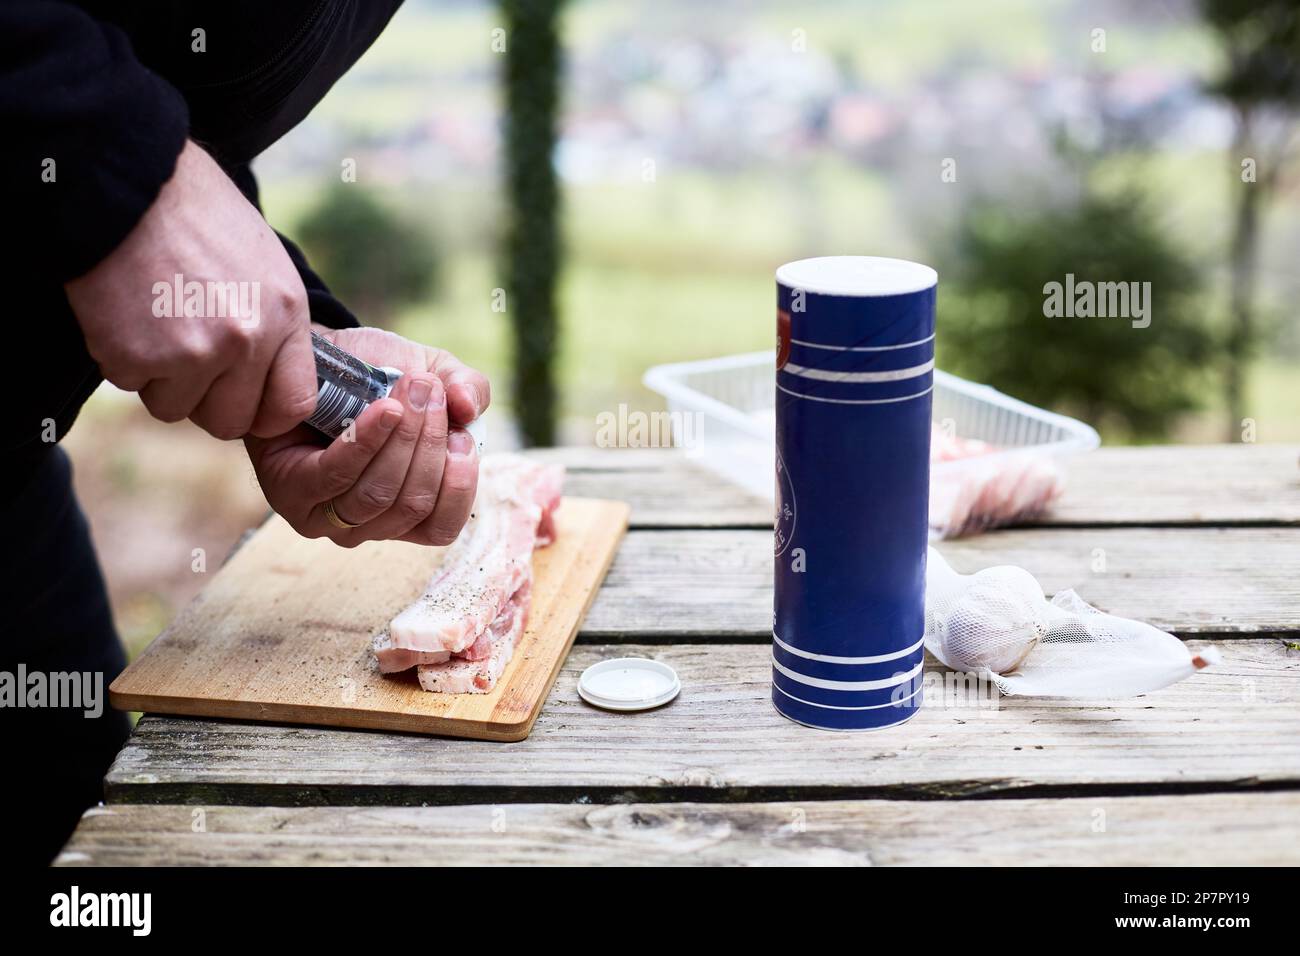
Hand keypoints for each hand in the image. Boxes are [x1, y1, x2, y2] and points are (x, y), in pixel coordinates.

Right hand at [64, 140, 316, 439]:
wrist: (128, 178)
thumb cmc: (198, 216)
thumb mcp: (267, 265)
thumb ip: (275, 327)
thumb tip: (273, 383)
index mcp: (286, 316)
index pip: (293, 406)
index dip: (266, 412)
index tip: (247, 401)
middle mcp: (245, 341)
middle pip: (228, 421)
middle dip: (207, 400)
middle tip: (189, 361)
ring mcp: (190, 352)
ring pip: (173, 407)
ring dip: (161, 378)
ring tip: (156, 322)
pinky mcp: (134, 355)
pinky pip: (129, 383)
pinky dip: (123, 356)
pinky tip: (127, 310)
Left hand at [244, 326, 490, 546]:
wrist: (318, 354)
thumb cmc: (377, 374)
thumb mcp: (434, 373)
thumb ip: (467, 388)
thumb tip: (470, 409)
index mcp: (407, 511)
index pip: (442, 527)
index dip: (459, 485)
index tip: (461, 437)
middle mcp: (368, 523)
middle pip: (412, 504)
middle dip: (429, 445)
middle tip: (431, 392)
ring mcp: (326, 516)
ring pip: (378, 494)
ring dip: (403, 438)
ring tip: (412, 389)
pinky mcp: (293, 491)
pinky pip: (338, 475)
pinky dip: (367, 441)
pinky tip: (385, 410)